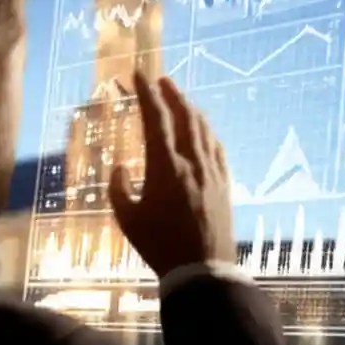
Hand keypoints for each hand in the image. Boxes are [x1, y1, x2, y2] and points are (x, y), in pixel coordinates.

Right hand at [108, 71, 234, 276]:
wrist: (203, 270)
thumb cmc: (159, 246)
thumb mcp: (128, 219)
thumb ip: (119, 189)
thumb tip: (121, 166)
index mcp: (165, 166)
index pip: (155, 118)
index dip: (146, 93)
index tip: (138, 74)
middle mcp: (191, 161)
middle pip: (184, 115)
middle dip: (171, 93)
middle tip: (161, 79)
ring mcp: (212, 171)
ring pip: (203, 128)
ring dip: (190, 108)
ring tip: (180, 98)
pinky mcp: (224, 183)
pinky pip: (216, 147)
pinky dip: (206, 130)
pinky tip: (203, 129)